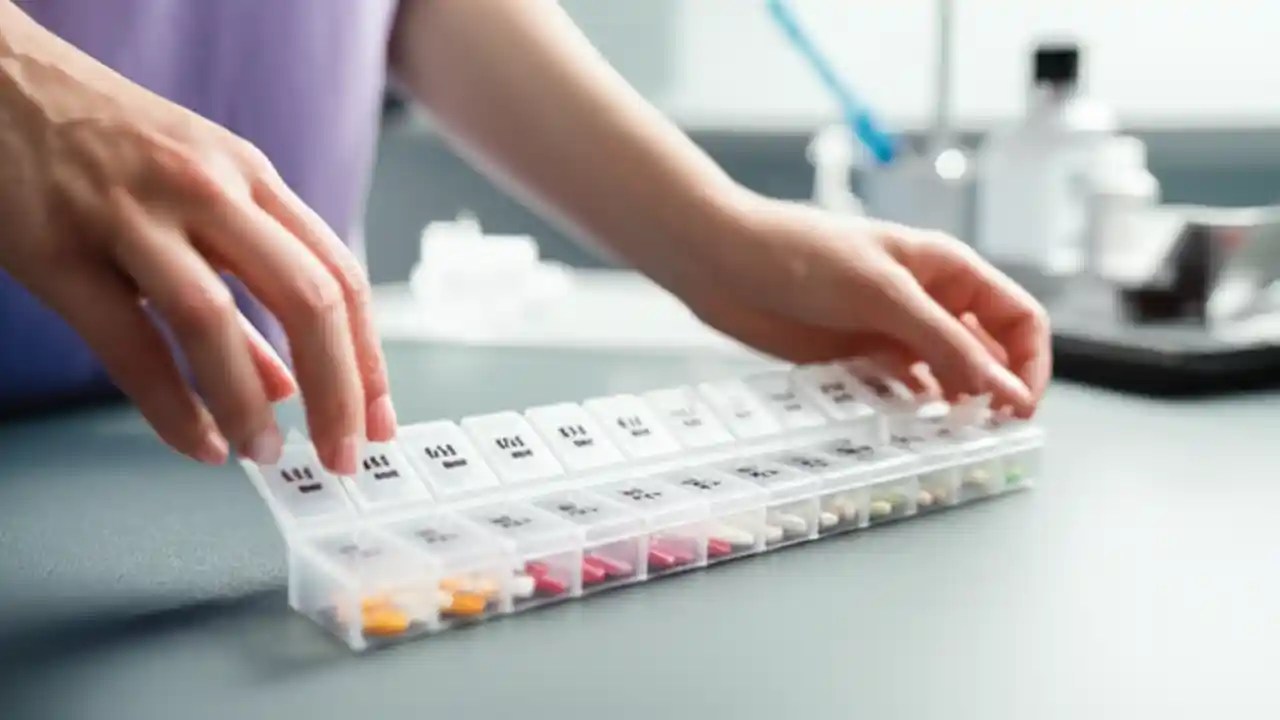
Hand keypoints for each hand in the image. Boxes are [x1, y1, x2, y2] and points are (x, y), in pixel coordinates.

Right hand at [0, 11, 394, 471]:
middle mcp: (206, 187)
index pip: (341, 276)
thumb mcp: (197, 196)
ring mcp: (132, 214)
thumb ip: (246, 286)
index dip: (370, 359)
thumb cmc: (105, 143)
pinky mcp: (59, 247)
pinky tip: (198, 442)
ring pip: (214, 320)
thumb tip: (289, 383)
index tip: (380, 422)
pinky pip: (129, 343)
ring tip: (265, 452)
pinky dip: (171, 407)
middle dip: (338, 390)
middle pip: (306, 298)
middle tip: (343, 454)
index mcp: (250, 176)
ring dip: (249, 403)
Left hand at [682, 196, 1050, 416]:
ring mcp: (893, 333)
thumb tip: (1005, 390)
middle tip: (982, 435)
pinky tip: (903, 430)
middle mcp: (928, 303)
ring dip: (953, 408)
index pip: (1018, 318)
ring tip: (945, 439)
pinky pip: (900, 393)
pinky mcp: (858, 359)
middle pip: (988, 354)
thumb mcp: (881, 293)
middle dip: (994, 392)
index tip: (1018, 410)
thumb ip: (944, 342)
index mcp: (947, 271)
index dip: (1029, 363)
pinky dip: (909, 414)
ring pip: (946, 379)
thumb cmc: (800, 255)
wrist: (722, 262)